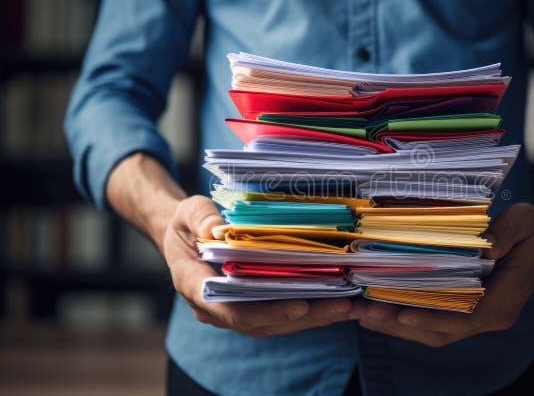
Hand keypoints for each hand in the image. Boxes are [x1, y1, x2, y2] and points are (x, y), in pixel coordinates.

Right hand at [162, 195, 367, 336]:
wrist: (183, 237)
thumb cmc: (186, 224)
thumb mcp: (187, 211)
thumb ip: (199, 217)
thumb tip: (215, 228)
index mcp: (195, 286)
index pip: (231, 309)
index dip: (267, 310)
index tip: (300, 304)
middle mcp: (215, 308)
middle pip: (263, 322)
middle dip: (305, 316)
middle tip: (342, 305)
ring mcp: (234, 311)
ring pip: (276, 323)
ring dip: (314, 317)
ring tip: (350, 306)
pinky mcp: (251, 307)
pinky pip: (281, 315)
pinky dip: (310, 310)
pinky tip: (339, 302)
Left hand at [358, 203, 533, 346]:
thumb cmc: (533, 228)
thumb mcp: (524, 221)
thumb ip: (504, 234)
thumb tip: (483, 247)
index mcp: (504, 302)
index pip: (464, 318)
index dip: (431, 318)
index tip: (401, 314)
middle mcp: (490, 316)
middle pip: (440, 331)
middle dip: (401, 325)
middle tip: (366, 313)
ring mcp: (478, 315)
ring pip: (433, 330)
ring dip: (398, 325)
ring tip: (363, 312)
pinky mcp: (467, 308)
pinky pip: (434, 319)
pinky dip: (407, 316)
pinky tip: (380, 305)